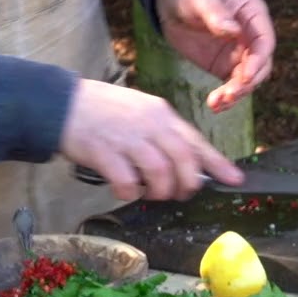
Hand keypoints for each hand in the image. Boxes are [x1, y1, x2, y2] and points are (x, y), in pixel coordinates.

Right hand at [58, 79, 243, 200]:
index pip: (196, 141)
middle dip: (187, 185)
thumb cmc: (103, 110)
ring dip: (160, 192)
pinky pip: (128, 183)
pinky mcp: (105, 154)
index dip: (218, 164)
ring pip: (160, 175)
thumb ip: (163, 133)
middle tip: (179, 193)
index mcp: (161, 114)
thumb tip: (187, 162)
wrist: (62, 103)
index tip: (235, 179)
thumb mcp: (141, 111)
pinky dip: (130, 193)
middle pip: (184, 162)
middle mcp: (149, 124)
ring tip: (151, 193)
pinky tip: (124, 189)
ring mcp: (127, 139)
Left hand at [154, 0, 274, 112]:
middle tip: (229, 94)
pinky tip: (214, 105)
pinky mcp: (225, 66)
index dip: (258, 61)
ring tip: (216, 103)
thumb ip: (215, 13)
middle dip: (247, 82)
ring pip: (248, 80)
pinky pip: (232, 86)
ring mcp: (240, 53)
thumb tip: (233, 30)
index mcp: (253, 14)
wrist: (169, 1)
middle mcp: (252, 36)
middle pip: (260, 65)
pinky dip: (225, 98)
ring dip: (236, 94)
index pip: (265, 41)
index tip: (244, 76)